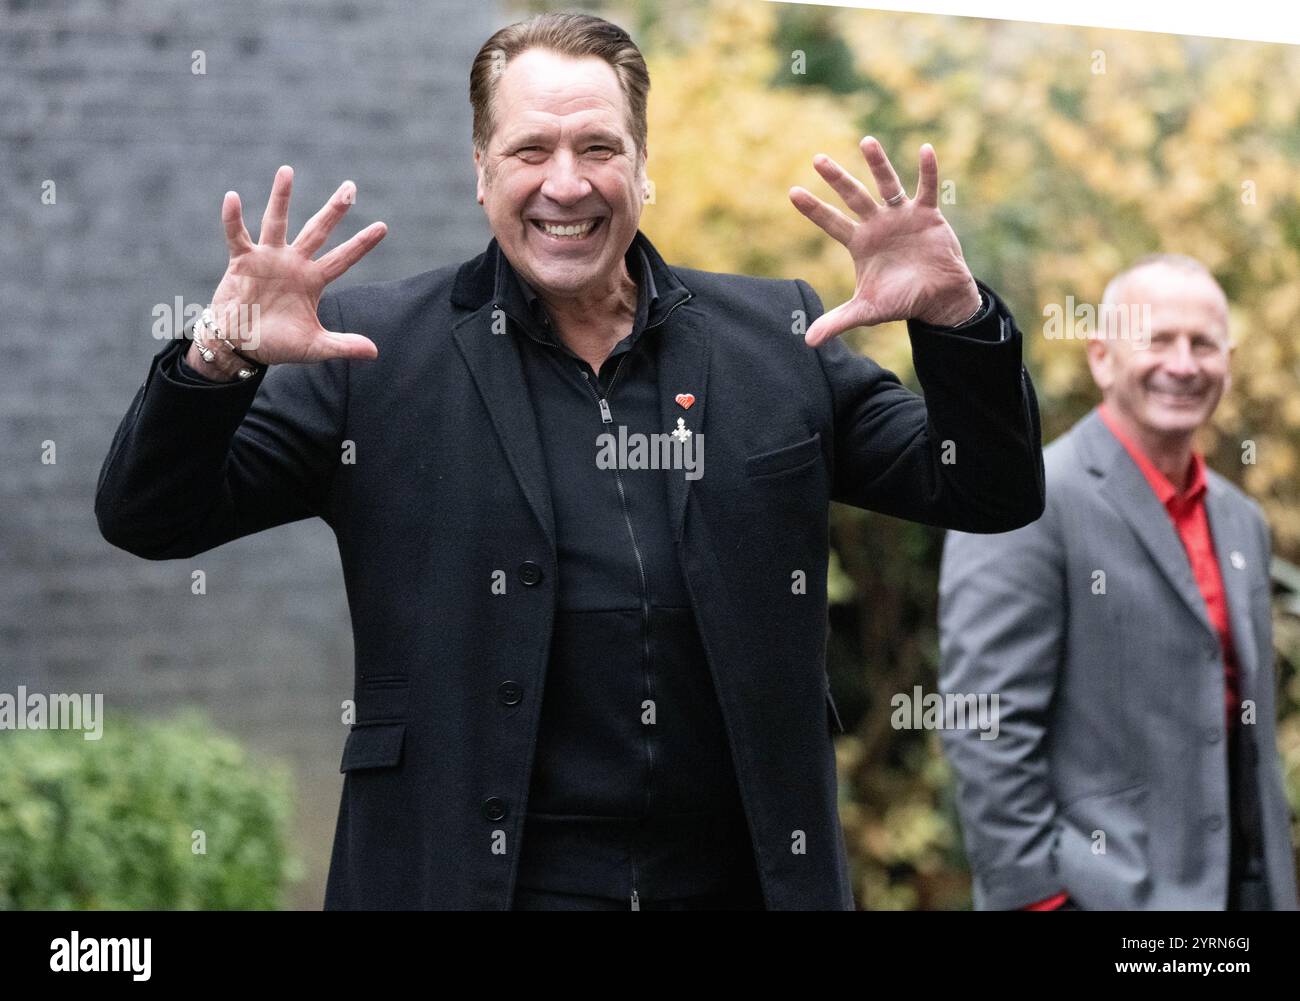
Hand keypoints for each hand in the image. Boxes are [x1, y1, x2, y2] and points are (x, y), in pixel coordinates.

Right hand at [202, 165, 387, 365]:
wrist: (240, 346)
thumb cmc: (277, 345)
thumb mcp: (314, 347)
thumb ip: (343, 345)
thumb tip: (375, 353)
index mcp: (313, 281)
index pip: (343, 259)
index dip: (361, 244)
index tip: (383, 227)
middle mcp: (294, 263)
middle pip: (318, 230)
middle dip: (334, 209)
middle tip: (351, 186)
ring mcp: (268, 258)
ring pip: (277, 221)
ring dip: (281, 197)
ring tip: (288, 170)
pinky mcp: (242, 260)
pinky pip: (237, 235)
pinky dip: (233, 218)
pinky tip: (233, 197)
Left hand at [789, 137, 979, 345]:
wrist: (937, 299)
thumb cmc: (900, 301)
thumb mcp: (866, 312)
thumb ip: (837, 321)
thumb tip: (808, 342)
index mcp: (859, 243)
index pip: (831, 222)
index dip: (813, 209)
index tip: (792, 192)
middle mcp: (877, 224)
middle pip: (853, 196)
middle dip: (836, 179)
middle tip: (817, 159)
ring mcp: (901, 216)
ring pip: (887, 184)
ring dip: (878, 163)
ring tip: (866, 141)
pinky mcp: (927, 215)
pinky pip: (926, 188)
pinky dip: (927, 170)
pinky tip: (925, 149)